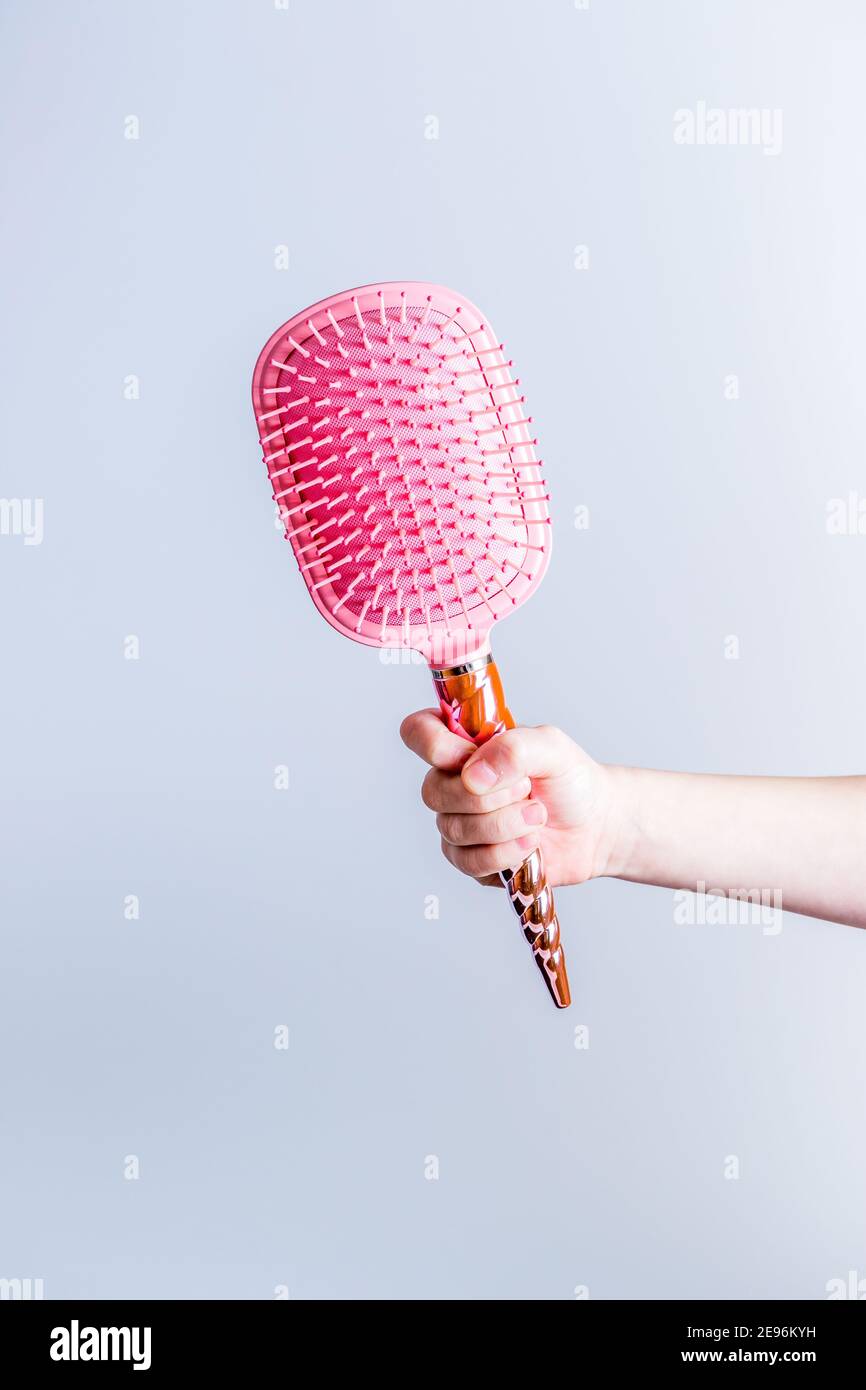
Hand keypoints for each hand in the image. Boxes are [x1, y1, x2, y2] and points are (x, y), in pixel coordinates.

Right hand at [399, 710, 624, 887]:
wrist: (595, 826)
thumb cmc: (570, 779)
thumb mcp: (551, 747)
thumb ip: (513, 748)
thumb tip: (473, 775)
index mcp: (465, 744)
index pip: (418, 732)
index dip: (433, 745)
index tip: (469, 756)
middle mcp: (453, 782)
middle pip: (433, 792)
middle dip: (489, 796)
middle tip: (528, 789)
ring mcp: (458, 823)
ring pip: (455, 830)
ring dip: (505, 825)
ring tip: (537, 816)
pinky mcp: (471, 859)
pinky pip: (470, 861)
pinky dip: (507, 853)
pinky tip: (531, 843)